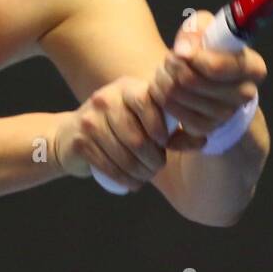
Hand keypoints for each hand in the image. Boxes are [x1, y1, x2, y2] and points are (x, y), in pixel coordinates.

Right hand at [52, 76, 205, 190]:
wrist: (70, 136)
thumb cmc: (118, 128)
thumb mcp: (142, 117)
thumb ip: (172, 125)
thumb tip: (202, 139)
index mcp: (127, 88)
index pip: (149, 103)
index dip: (161, 128)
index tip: (164, 143)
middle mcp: (106, 99)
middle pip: (138, 138)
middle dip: (152, 160)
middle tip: (157, 167)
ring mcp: (90, 120)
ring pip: (124, 155)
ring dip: (140, 174)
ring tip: (145, 177)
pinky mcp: (80, 141)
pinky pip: (108, 166)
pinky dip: (124, 180)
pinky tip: (132, 183)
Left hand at [150, 9, 267, 139]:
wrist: (208, 78)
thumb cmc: (210, 49)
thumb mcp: (207, 29)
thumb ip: (198, 28)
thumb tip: (184, 49)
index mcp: (253, 68)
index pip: (216, 67)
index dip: (191, 57)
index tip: (178, 50)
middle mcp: (245, 94)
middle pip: (191, 81)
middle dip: (171, 66)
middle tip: (168, 60)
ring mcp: (226, 114)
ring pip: (178, 96)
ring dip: (163, 81)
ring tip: (163, 71)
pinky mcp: (207, 129)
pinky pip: (175, 115)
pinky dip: (163, 100)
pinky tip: (163, 90)